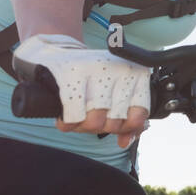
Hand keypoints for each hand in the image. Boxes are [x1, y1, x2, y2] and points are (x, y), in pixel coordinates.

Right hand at [12, 33, 151, 149]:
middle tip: (90, 114)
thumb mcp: (115, 94)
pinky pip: (73, 116)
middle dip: (100, 126)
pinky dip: (67, 122)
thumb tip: (125, 141)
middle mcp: (120, 69)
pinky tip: (66, 113)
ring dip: (82, 125)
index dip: (124, 127)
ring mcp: (96, 70)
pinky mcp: (72, 74)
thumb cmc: (90, 78)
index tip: (112, 120)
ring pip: (95, 122)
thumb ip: (127, 120)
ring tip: (79, 113)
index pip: (138, 116)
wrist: (56, 53)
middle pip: (114, 123)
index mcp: (136, 73)